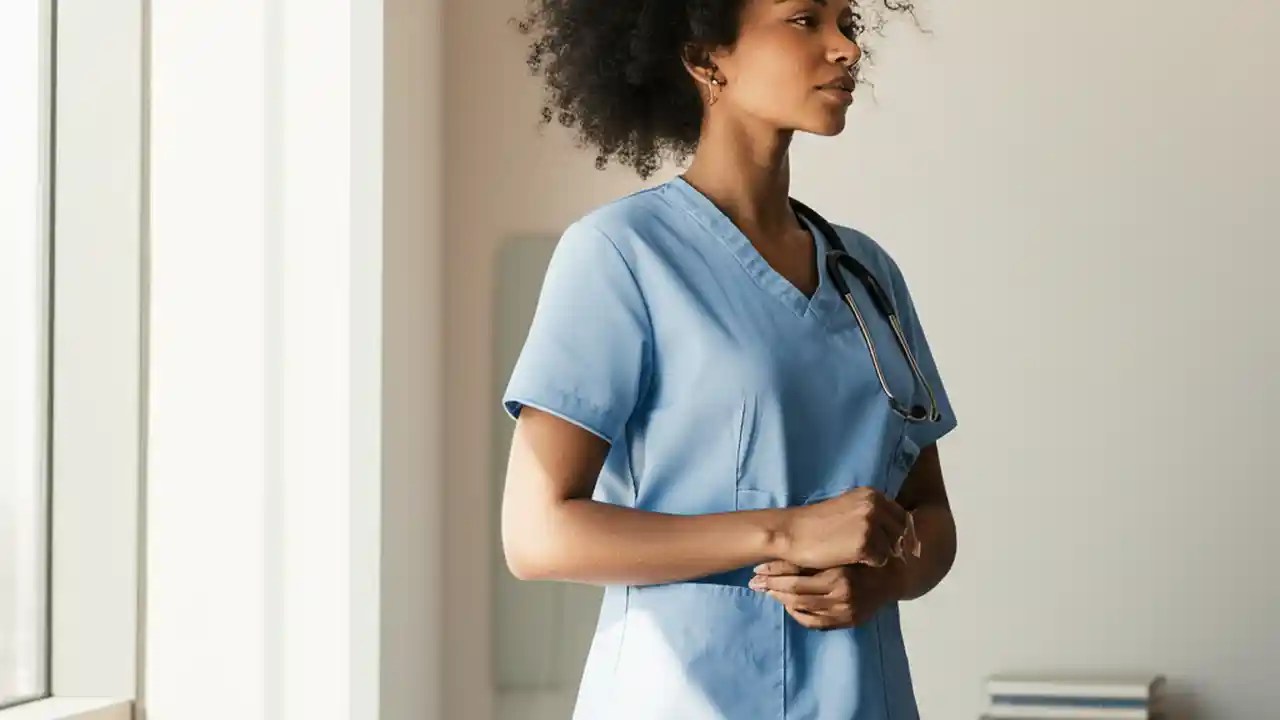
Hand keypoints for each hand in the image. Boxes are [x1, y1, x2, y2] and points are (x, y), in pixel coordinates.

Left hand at [749, 560, 901, 629]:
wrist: (894, 575)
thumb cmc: (863, 555)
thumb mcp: (841, 547)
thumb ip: (816, 550)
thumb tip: (778, 546)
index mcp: (839, 574)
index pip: (796, 577)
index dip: (773, 573)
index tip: (757, 569)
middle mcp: (841, 595)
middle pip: (795, 594)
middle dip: (772, 587)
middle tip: (755, 582)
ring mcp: (844, 611)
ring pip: (803, 609)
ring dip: (782, 599)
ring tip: (768, 591)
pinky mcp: (847, 621)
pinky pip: (815, 623)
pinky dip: (798, 614)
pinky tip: (789, 605)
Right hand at [780, 487, 908, 569]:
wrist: (793, 533)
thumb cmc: (818, 524)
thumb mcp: (849, 508)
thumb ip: (874, 514)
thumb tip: (904, 532)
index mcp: (872, 494)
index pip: (902, 516)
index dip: (898, 532)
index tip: (887, 542)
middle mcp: (875, 506)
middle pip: (901, 532)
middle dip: (892, 545)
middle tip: (873, 552)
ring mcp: (871, 525)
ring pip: (893, 547)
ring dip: (880, 554)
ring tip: (859, 553)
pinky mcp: (865, 545)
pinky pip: (881, 560)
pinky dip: (870, 563)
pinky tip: (853, 559)